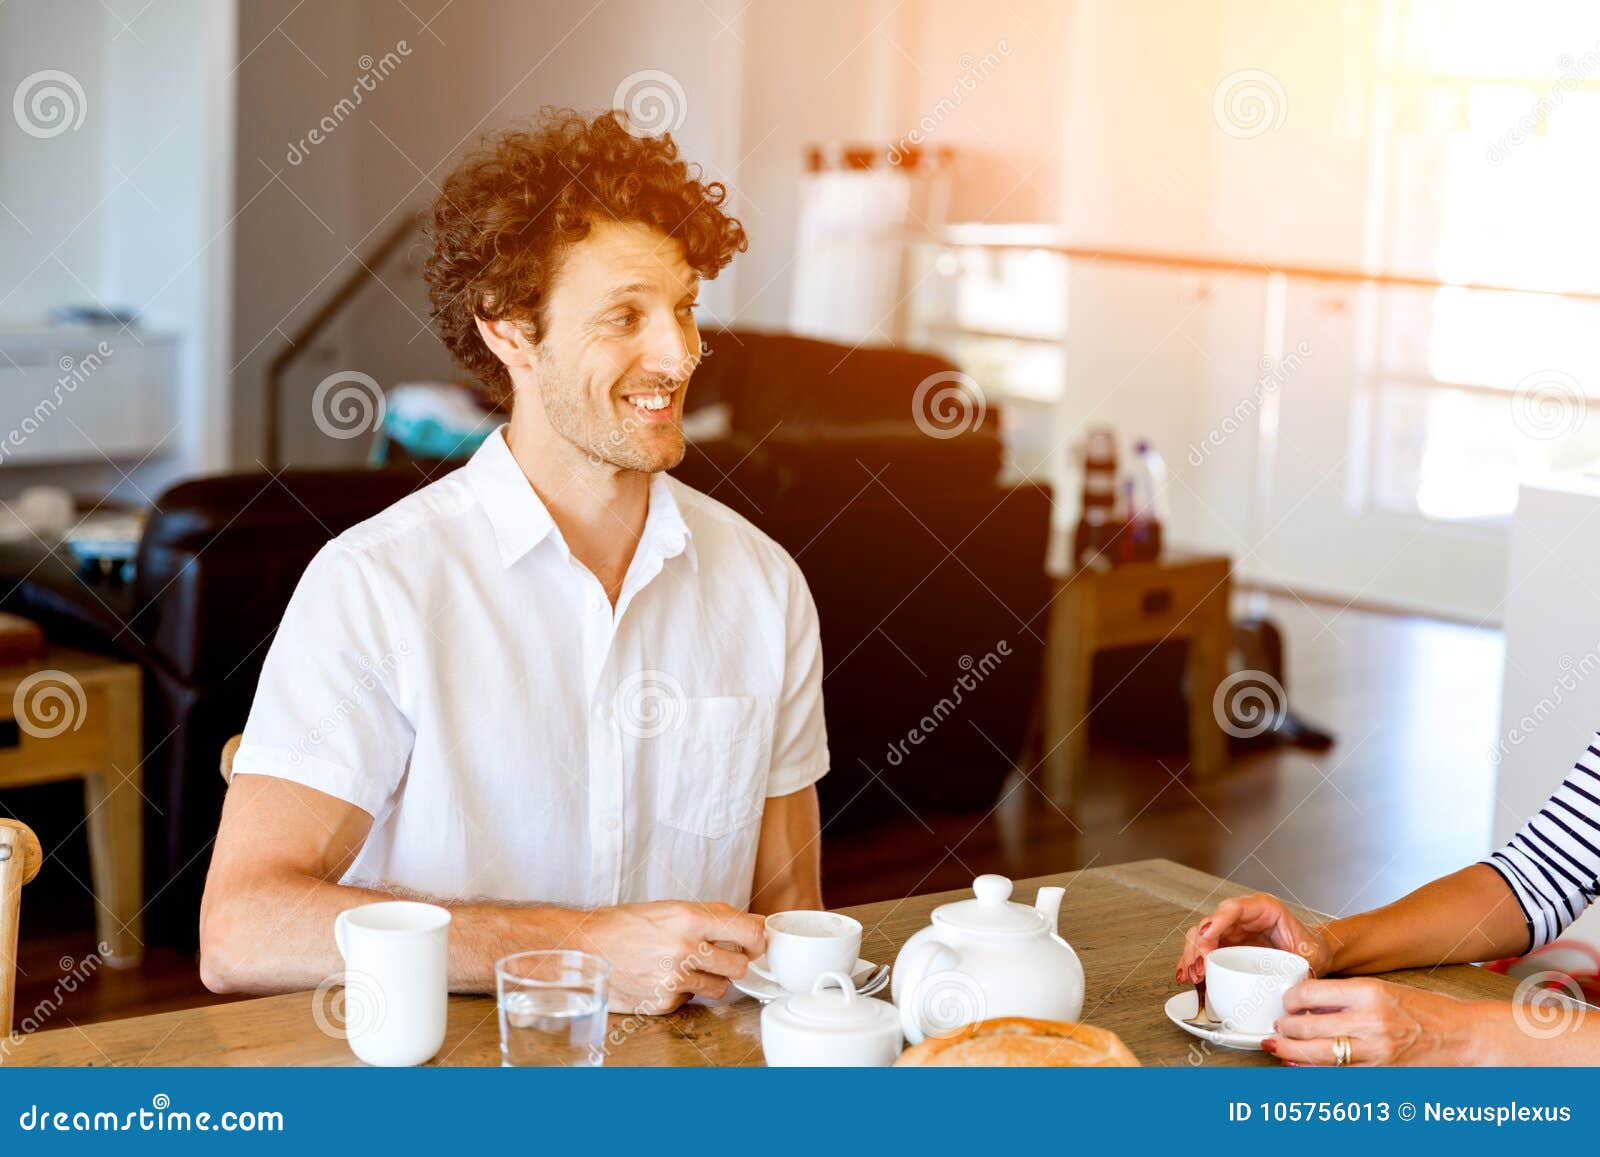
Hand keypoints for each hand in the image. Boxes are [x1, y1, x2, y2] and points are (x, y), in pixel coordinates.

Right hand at [574, 900, 764, 1013]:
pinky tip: (664, 977)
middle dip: (734, 961)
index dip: (757, 940)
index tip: (755, 942)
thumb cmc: (627, 925)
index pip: (749, 934)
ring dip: (710, 978)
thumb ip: (717, 917)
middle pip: (740, 966)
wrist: (586, 949)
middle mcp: (685, 950)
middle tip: (718, 954)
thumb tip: (758, 924)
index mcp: (690, 919)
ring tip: (685, 964)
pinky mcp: (665, 1003)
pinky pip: (693, 999)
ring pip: (720, 987)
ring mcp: (675, 980)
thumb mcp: (673, 908)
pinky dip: (685, 991)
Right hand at [1176, 892, 1332, 984]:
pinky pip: (1203, 950)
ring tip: (1192, 975)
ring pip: (1201, 936)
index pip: (1234, 908)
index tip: (1206, 936)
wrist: (1312, 954)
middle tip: (1198, 966)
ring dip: (1192, 955)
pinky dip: (1194, 962)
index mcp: (1264, 909)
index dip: (1217, 921)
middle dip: (1199, 945)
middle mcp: (1242, 917)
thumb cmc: (1311, 949)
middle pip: (1211, 923)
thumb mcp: (1309, 955)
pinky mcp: (1226, 945)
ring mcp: (1231, 930)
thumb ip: (1298, 965)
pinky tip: (1188, 975)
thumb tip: (1287, 985)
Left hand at [1266, 977, 1479, 1064]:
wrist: (1465, 1037)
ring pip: (1317, 1055)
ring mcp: (1375, 1052)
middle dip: (1285, 1028)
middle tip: (1278, 1026)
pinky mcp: (1380, 1075)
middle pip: (1307, 1027)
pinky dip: (1314, 1072)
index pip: (1310, 993)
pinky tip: (1300, 1067)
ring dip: (1291, 1052)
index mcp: (1369, 992)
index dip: (1291, 998)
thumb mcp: (1383, 989)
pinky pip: (1337, 1076)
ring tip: (1279, 1047)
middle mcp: (1369, 1022)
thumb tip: (1308, 1003)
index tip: (1287, 1001)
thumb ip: (1346, 997)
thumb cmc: (1427, 1010)